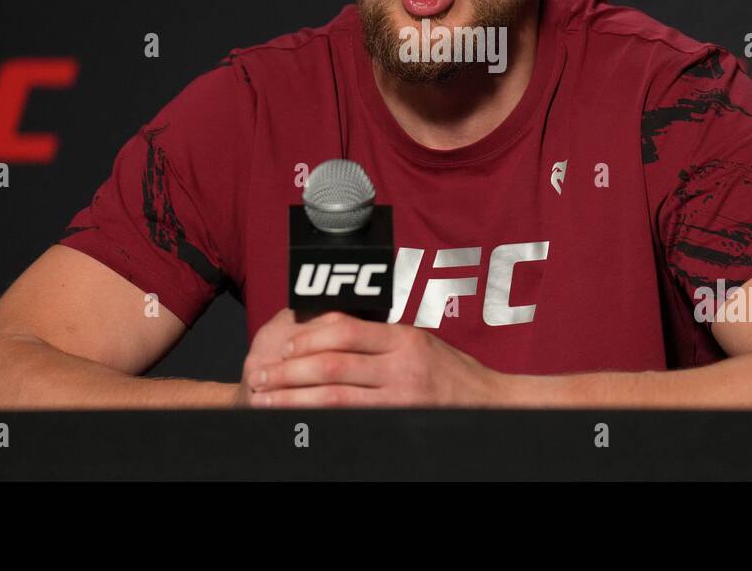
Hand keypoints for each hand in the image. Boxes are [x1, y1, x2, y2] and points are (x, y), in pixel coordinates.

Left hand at [244, 310, 507, 407]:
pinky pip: (350, 420)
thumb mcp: (420, 344)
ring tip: (266, 401)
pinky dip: (320, 420)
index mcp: (403, 337)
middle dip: (288, 371)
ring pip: (334, 395)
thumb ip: (381, 340)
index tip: (280, 346)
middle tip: (259, 377)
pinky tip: (300, 421)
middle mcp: (402, 364)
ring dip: (293, 399)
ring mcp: (402, 395)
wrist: (492, 406)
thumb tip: (330, 335)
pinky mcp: (399, 420)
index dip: (305, 338)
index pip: (343, 329)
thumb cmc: (454, 375)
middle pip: (331, 363)